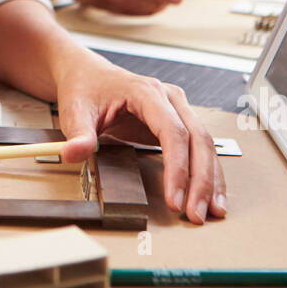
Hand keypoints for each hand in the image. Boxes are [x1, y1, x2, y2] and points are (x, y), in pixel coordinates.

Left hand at [54, 51, 226, 223]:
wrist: (88, 75)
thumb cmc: (85, 88)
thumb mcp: (75, 110)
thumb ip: (78, 134)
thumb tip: (74, 153)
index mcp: (147, 92)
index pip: (172, 132)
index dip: (177, 168)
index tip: (174, 198)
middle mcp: (169, 98)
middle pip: (197, 139)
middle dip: (200, 180)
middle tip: (195, 212)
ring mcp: (177, 109)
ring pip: (205, 145)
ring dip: (211, 180)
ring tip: (212, 211)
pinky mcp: (177, 122)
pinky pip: (199, 148)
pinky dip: (207, 173)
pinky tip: (211, 195)